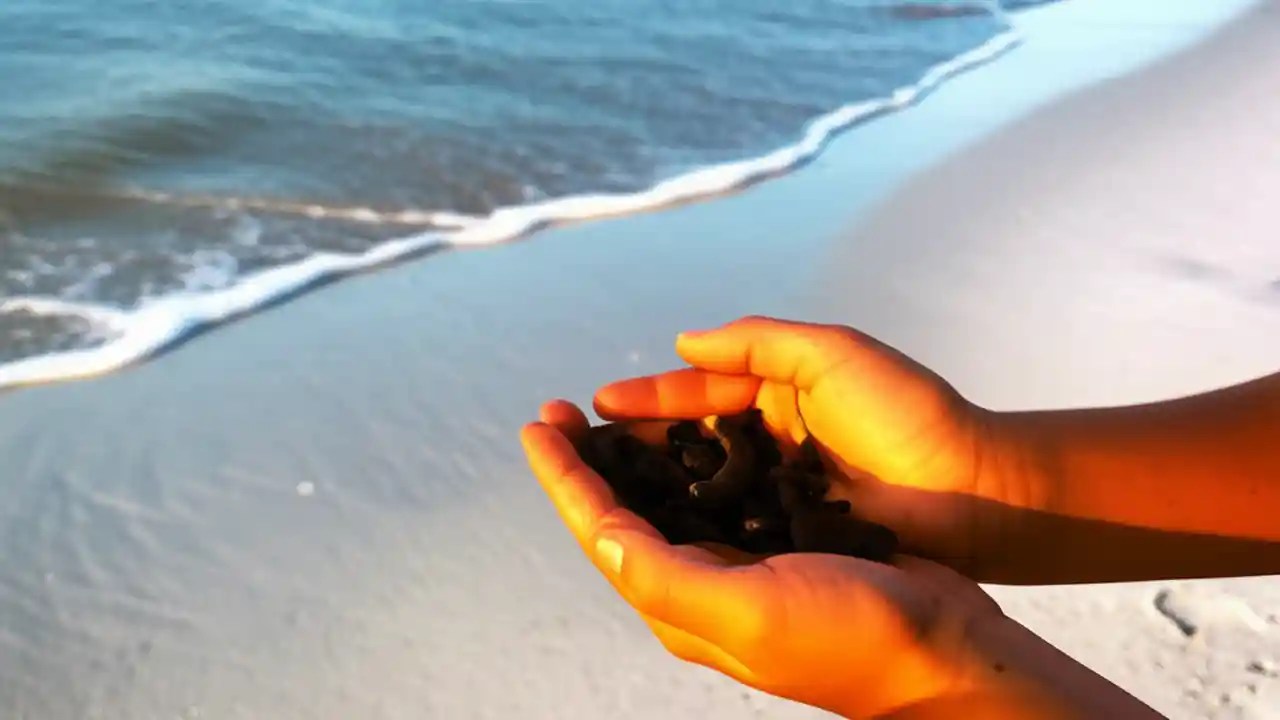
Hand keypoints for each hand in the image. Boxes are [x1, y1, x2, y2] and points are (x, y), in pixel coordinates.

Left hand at [520, 399, 1005, 718]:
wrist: (941, 652)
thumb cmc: (849, 638)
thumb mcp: (746, 613)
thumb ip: (662, 575)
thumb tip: (594, 533)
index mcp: (680, 604)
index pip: (599, 530)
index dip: (563, 476)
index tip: (536, 424)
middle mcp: (700, 586)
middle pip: (621, 513)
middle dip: (586, 462)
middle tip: (561, 410)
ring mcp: (738, 566)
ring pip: (664, 501)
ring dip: (630, 457)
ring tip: (606, 413)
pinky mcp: (777, 545)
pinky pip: (714, 494)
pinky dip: (688, 459)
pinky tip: (686, 434)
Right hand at [592, 316, 1031, 576]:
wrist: (972, 490)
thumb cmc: (909, 413)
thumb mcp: (832, 353)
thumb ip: (758, 340)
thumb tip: (684, 339)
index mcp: (779, 389)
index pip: (698, 389)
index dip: (648, 397)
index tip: (596, 405)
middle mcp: (769, 437)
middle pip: (686, 438)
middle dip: (634, 442)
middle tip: (574, 447)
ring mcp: (777, 487)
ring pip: (699, 484)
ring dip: (651, 484)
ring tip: (595, 489)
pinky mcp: (790, 531)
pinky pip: (729, 524)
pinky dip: (689, 524)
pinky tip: (649, 530)